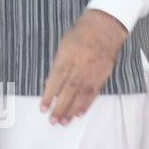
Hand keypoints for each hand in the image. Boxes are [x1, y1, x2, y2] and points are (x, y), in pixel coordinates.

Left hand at [41, 9, 127, 124]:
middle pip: (68, 89)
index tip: (43, 107)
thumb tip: (50, 83)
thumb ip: (58, 64)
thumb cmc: (80, 34)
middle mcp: (80, 65)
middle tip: (52, 120)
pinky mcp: (103, 74)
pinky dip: (86, 104)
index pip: (56, 79)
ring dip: (71, 109)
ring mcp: (92, 70)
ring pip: (80, 94)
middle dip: (60, 107)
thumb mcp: (64, 45)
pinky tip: (79, 113)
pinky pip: (93, 92)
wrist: (105, 27)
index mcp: (67, 55)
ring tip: (63, 121)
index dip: (49, 95)